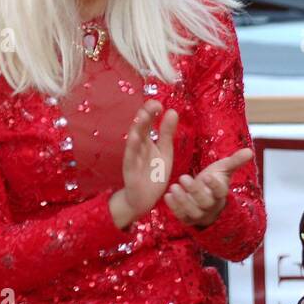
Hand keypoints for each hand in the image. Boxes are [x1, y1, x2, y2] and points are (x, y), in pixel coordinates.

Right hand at [110, 101, 175, 227]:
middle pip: (140, 129)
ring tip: (142, 117)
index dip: (151, 113)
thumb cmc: (153, 173)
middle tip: (152, 105)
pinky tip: (135, 138)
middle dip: (145, 117)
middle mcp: (138, 148)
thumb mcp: (165, 151)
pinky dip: (132, 148)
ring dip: (137, 129)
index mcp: (146, 142)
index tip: (158, 104)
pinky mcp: (130, 172)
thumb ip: (167, 133)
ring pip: (134, 142)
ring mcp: (133, 159)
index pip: (148, 123)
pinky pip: (131, 159)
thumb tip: (172, 111)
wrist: (144, 199)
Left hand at [164, 147, 253, 226]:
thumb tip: (250, 151)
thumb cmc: (213, 180)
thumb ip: (235, 161)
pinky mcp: (187, 218)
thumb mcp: (223, 169)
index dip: (215, 185)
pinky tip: (167, 195)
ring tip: (173, 187)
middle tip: (183, 177)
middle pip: (205, 202)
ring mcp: (199, 214)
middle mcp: (211, 206)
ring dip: (182, 200)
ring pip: (192, 211)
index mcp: (221, 194)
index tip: (208, 176)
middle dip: (194, 191)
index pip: (220, 191)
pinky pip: (181, 216)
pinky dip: (174, 207)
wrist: (205, 198)